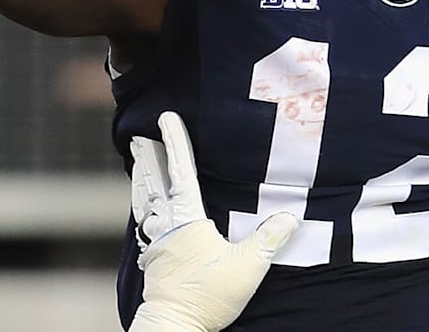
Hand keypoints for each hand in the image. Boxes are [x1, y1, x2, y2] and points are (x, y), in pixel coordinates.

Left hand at [128, 112, 298, 331]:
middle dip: (148, 158)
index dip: (176, 142)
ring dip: (141, 181)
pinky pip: (144, 224)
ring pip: (144, 203)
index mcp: (187, 219)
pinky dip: (142, 207)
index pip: (182, 172)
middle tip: (139, 137)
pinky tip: (146, 211)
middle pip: (153, 183)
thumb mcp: (247, 267)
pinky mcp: (153, 260)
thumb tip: (290, 216)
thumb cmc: (207, 296)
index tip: (167, 118)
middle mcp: (167, 226)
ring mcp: (156, 243)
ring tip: (138, 165)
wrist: (174, 327)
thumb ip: (268, 239)